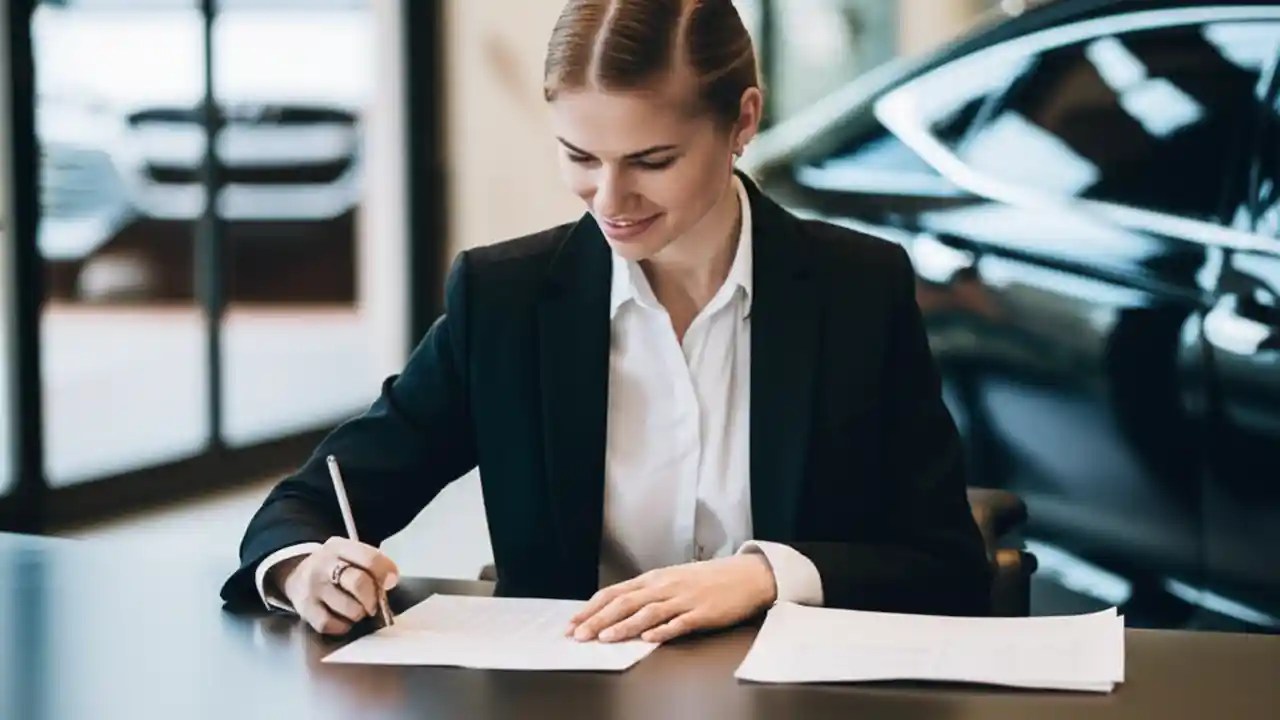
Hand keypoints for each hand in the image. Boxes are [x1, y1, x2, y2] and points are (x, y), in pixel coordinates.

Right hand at [272, 537, 399, 635]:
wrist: (296, 574)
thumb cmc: (335, 566)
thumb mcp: (350, 554)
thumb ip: (370, 565)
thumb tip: (389, 582)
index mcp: (339, 547)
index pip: (369, 558)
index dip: (385, 572)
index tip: (391, 582)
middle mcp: (323, 565)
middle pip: (359, 583)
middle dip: (373, 598)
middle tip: (375, 604)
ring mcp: (312, 588)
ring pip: (349, 609)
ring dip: (359, 614)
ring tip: (357, 609)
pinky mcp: (305, 610)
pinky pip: (331, 624)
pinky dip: (343, 626)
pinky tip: (343, 619)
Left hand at [566, 555, 776, 643]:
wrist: (745, 575)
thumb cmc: (706, 580)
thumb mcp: (672, 580)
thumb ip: (647, 593)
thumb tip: (617, 608)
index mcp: (654, 579)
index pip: (614, 592)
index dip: (591, 608)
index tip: (572, 622)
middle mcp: (664, 586)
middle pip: (625, 602)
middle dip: (598, 619)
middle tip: (578, 635)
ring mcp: (683, 599)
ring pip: (648, 612)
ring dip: (624, 626)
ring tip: (605, 638)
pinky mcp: (702, 612)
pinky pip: (680, 622)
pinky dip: (663, 630)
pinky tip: (649, 638)